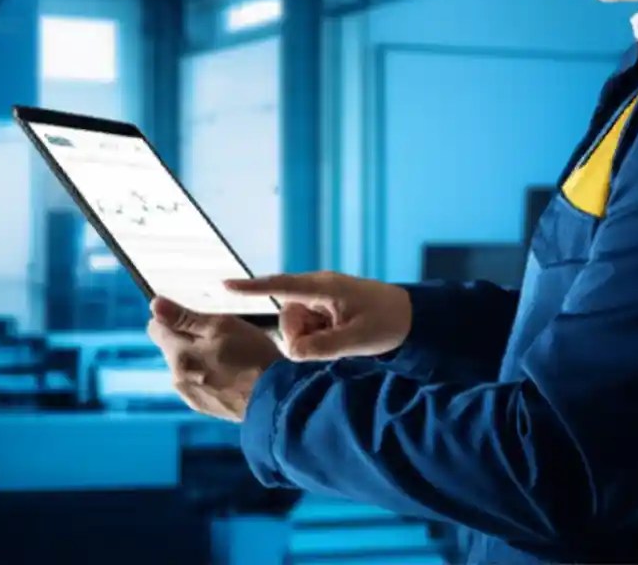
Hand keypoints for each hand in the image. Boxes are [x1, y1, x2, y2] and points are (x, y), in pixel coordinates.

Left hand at [146, 296, 284, 422]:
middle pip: (171, 347)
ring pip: (186, 365)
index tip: (194, 316)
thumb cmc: (250, 357)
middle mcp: (177, 377)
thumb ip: (184, 317)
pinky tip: (232, 373)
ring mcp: (190, 394)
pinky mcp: (206, 406)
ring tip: (230, 355)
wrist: (275, 400)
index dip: (172, 317)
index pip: (155, 327)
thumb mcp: (220, 326)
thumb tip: (155, 305)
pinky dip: (210, 375)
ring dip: (200, 357)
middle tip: (220, 335)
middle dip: (189, 338)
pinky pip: (200, 382)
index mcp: (177, 354)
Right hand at [223, 272, 411, 361]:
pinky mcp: (322, 309)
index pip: (281, 286)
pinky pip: (306, 329)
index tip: (225, 285)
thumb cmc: (388, 323)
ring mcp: (318, 299)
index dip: (252, 288)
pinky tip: (339, 338)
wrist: (412, 317)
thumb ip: (323, 347)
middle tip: (334, 344)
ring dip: (312, 340)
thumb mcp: (357, 340)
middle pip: (287, 318)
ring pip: (295, 327)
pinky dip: (318, 338)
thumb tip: (292, 352)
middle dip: (302, 337)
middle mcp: (316, 289)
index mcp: (323, 288)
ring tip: (341, 340)